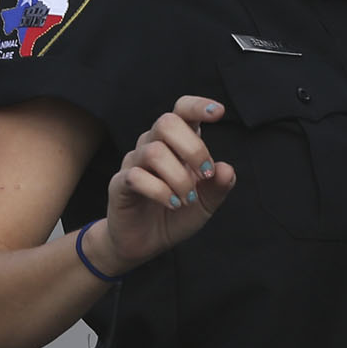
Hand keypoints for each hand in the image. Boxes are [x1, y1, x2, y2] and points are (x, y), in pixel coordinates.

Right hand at [86, 96, 237, 275]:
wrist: (146, 241)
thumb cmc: (177, 212)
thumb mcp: (206, 202)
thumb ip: (219, 186)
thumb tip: (226, 169)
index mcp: (177, 143)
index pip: (182, 110)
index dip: (198, 106)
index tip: (220, 112)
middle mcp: (153, 145)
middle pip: (166, 122)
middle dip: (193, 148)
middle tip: (205, 174)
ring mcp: (134, 162)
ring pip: (154, 151)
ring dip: (179, 178)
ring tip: (187, 200)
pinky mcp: (120, 183)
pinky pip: (136, 176)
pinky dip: (160, 191)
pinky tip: (173, 204)